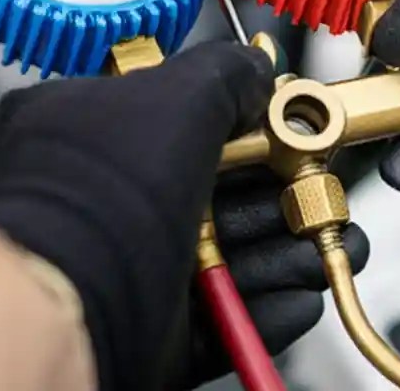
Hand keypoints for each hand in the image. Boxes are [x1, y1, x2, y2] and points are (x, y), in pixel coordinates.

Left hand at [0, 41, 367, 390]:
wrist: (71, 303)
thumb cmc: (102, 194)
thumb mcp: (177, 96)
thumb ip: (224, 73)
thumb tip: (255, 68)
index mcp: (92, 129)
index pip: (182, 115)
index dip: (247, 123)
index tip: (293, 133)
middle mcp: (108, 197)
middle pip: (217, 191)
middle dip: (282, 197)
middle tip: (321, 197)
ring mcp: (129, 266)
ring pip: (227, 257)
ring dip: (287, 253)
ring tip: (328, 253)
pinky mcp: (149, 330)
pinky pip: (221, 318)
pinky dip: (266, 309)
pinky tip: (303, 297)